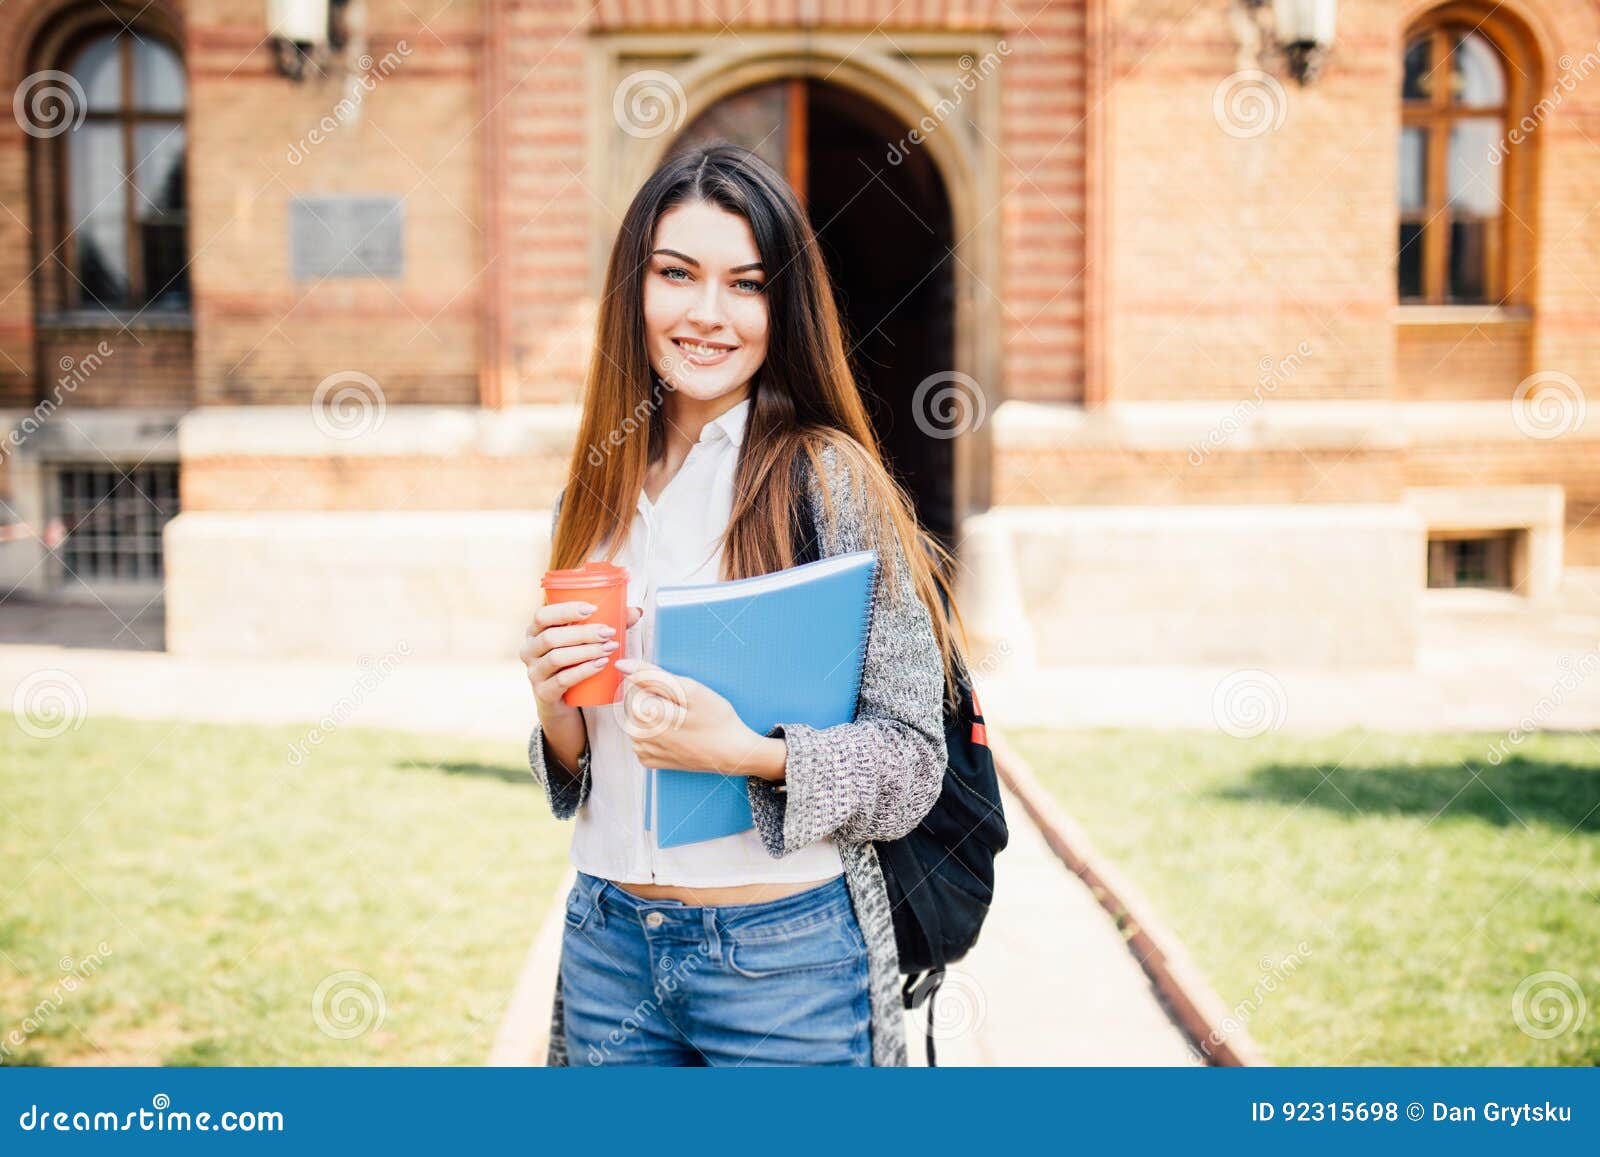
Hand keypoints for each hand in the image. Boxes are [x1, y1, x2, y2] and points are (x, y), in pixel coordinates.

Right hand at [520, 601, 642, 720]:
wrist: (561, 700)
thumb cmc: (573, 661)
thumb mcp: (583, 641)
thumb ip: (607, 623)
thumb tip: (636, 611)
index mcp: (534, 631)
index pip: (542, 615)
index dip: (565, 610)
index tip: (592, 609)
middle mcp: (529, 650)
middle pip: (552, 637)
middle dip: (583, 633)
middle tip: (608, 632)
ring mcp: (533, 673)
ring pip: (557, 658)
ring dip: (586, 651)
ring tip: (609, 648)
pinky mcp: (543, 692)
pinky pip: (562, 680)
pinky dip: (583, 671)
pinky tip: (600, 665)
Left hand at [612, 658, 785, 780]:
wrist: (732, 753)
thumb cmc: (716, 719)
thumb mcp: (689, 689)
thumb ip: (652, 676)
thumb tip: (622, 665)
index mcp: (645, 715)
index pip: (634, 684)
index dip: (656, 683)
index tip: (678, 695)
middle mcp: (638, 736)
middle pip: (633, 702)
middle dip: (653, 698)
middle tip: (683, 707)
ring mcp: (642, 750)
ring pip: (636, 718)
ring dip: (653, 714)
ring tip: (680, 720)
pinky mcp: (648, 760)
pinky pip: (641, 736)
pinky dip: (654, 730)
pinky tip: (674, 732)